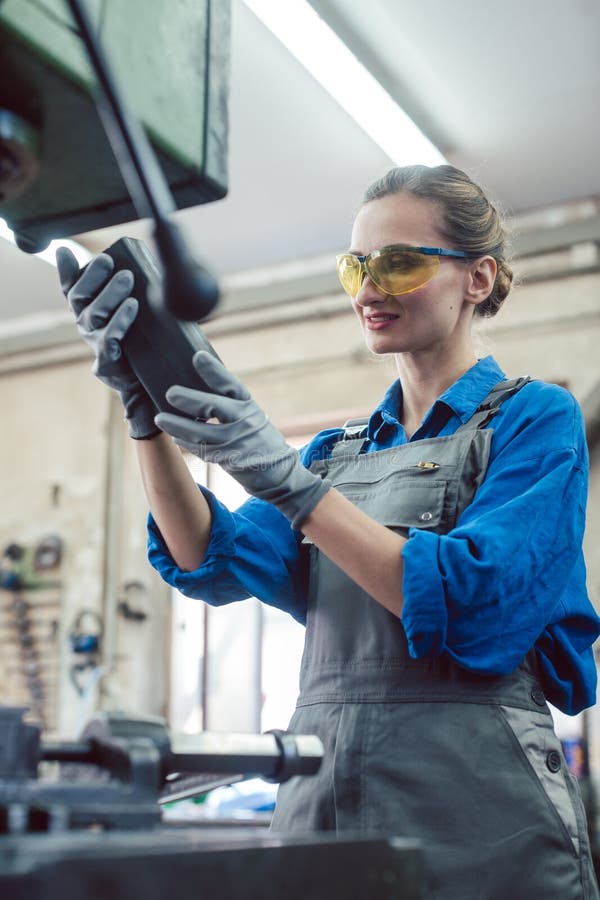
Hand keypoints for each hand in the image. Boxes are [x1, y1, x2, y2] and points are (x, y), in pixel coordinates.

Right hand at [57, 247, 158, 439]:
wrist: (148, 379)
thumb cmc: (140, 337)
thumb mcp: (134, 308)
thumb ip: (126, 285)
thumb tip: (130, 260)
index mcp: (87, 309)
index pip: (71, 287)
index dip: (70, 270)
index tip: (81, 253)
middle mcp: (86, 324)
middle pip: (80, 297)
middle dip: (95, 277)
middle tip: (114, 263)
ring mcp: (94, 342)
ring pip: (94, 314)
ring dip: (110, 295)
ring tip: (128, 279)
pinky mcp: (106, 361)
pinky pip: (109, 338)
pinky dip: (119, 321)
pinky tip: (132, 306)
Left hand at [155, 351, 329, 527]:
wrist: (277, 472)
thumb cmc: (257, 437)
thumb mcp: (251, 414)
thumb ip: (230, 402)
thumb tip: (196, 384)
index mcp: (249, 405)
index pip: (231, 384)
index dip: (214, 370)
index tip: (198, 357)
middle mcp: (244, 421)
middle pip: (214, 407)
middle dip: (189, 399)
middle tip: (170, 393)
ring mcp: (236, 442)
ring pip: (201, 433)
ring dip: (178, 425)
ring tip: (160, 418)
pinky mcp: (228, 460)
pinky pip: (201, 449)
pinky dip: (185, 442)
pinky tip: (174, 435)